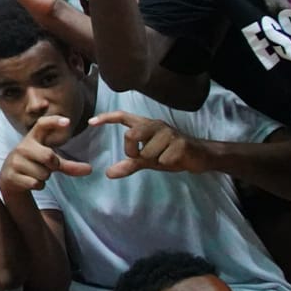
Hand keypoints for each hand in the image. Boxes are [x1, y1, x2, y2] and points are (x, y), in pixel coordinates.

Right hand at [0, 114, 92, 193]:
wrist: (10, 176)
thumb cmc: (34, 163)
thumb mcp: (49, 160)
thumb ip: (68, 164)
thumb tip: (90, 169)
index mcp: (33, 138)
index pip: (42, 125)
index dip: (54, 122)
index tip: (67, 121)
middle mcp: (22, 147)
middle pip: (49, 156)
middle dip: (53, 165)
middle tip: (47, 166)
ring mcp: (15, 161)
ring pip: (43, 173)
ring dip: (44, 177)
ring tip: (35, 173)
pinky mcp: (11, 175)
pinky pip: (36, 183)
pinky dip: (38, 186)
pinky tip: (30, 181)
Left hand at [92, 109, 210, 179]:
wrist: (200, 156)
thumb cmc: (170, 154)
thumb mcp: (147, 159)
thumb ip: (129, 164)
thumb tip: (108, 173)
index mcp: (145, 125)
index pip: (122, 116)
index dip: (106, 118)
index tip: (90, 122)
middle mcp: (155, 125)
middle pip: (130, 135)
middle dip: (132, 151)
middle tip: (141, 157)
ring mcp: (169, 133)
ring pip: (147, 151)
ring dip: (153, 160)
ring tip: (164, 157)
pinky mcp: (180, 144)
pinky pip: (162, 160)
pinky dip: (165, 164)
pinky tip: (174, 159)